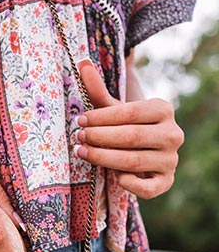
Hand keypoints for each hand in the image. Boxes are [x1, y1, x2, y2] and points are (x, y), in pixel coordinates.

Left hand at [75, 60, 183, 198]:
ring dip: (104, 158)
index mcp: (163, 109)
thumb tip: (81, 62)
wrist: (144, 153)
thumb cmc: (126, 127)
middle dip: (100, 138)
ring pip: (134, 162)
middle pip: (131, 137)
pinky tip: (114, 177)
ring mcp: (171, 159)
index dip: (102, 118)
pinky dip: (130, 184)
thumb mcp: (114, 110)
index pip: (130, 113)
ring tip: (82, 152)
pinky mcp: (166, 181)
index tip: (79, 121)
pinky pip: (148, 188)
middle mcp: (173, 134)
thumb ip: (98, 91)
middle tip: (78, 137)